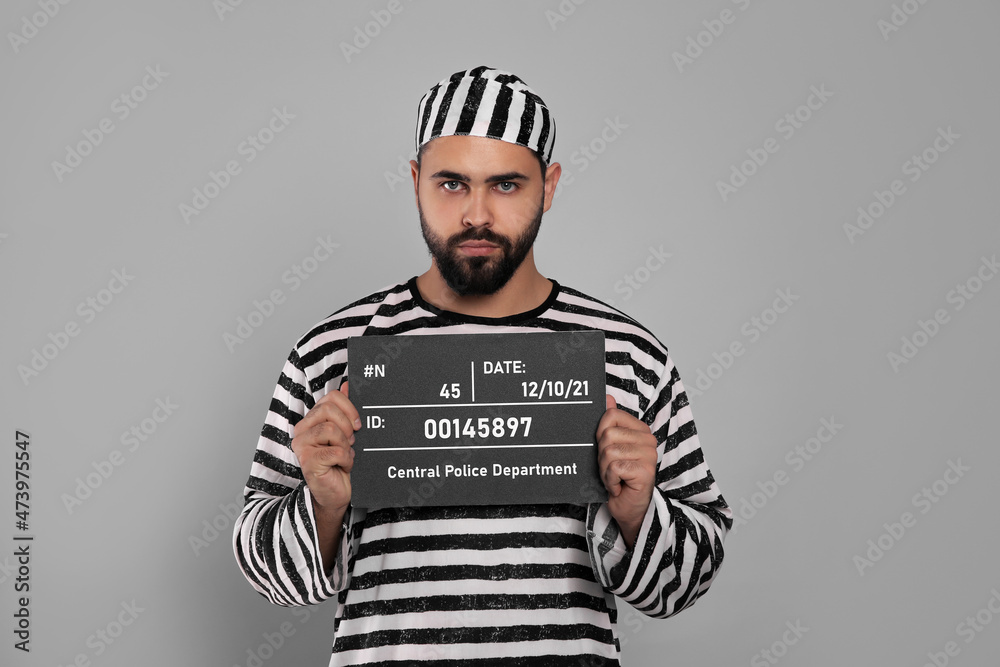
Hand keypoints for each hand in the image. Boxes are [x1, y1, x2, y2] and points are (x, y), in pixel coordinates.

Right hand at [291, 381, 359, 513]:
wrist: (338, 493)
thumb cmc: (341, 463)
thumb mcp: (347, 433)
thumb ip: (345, 409)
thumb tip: (347, 384)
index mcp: (312, 420)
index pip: (330, 398)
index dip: (349, 407)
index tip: (357, 424)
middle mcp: (302, 430)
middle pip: (328, 410)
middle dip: (347, 426)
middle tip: (351, 441)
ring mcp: (302, 446)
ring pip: (331, 430)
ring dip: (346, 445)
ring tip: (345, 455)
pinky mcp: (307, 461)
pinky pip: (335, 450)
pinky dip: (346, 459)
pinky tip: (343, 466)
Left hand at [596, 394, 657, 546]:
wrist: (628, 508)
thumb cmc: (618, 478)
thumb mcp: (609, 448)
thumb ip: (609, 423)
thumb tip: (607, 396)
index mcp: (639, 430)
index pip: (611, 416)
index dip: (600, 435)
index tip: (606, 451)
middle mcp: (648, 440)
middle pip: (607, 435)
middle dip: (601, 456)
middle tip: (611, 469)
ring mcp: (649, 455)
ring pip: (609, 452)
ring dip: (605, 470)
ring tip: (615, 478)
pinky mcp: (645, 471)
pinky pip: (614, 467)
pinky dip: (610, 480)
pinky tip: (618, 486)